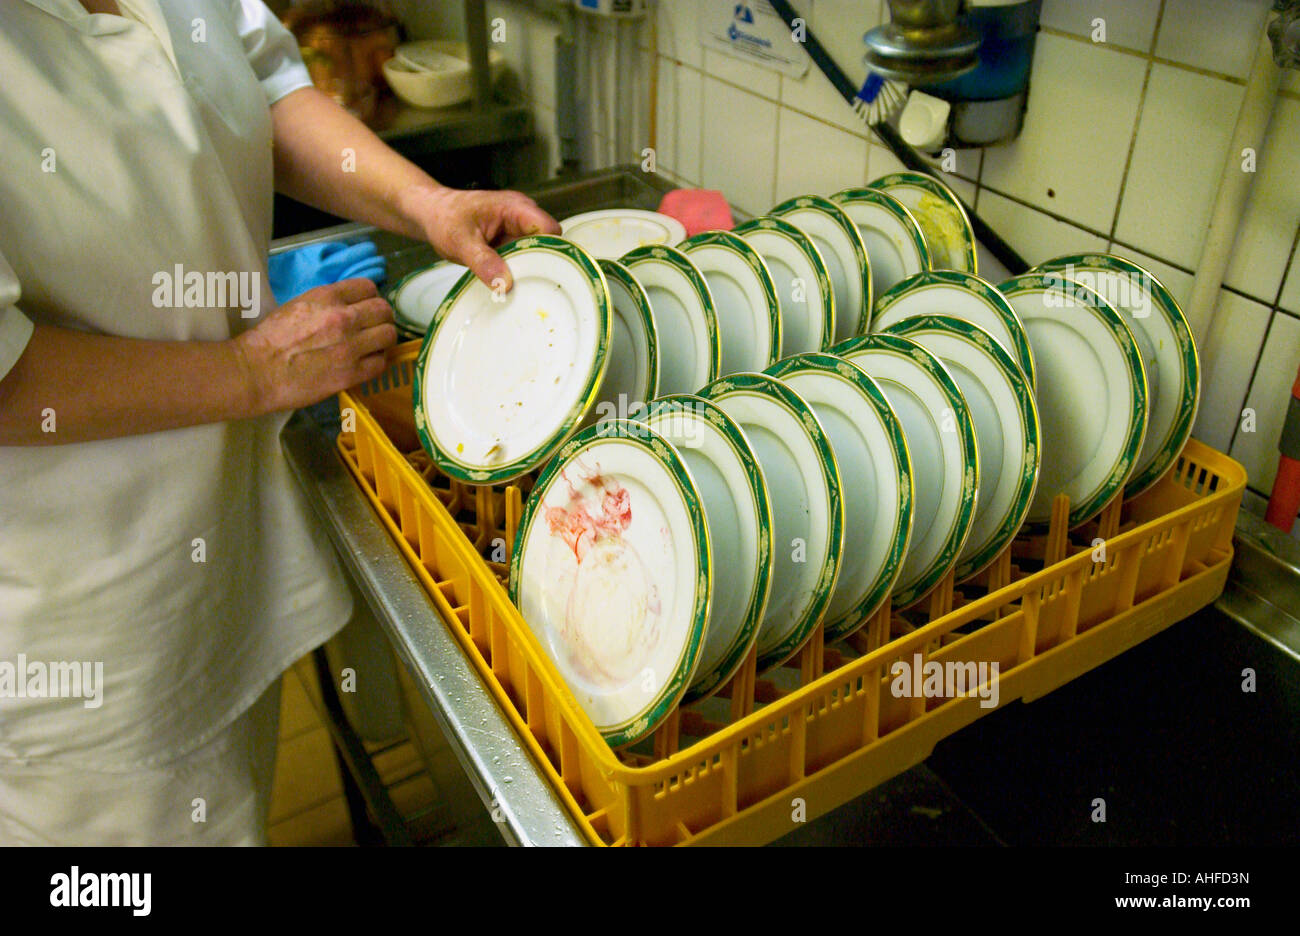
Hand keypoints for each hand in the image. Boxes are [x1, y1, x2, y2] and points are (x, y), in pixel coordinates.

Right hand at [232, 278, 395, 414]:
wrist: (256, 371)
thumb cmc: (270, 338)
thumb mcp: (299, 304)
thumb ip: (327, 303)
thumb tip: (349, 306)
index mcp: (327, 297)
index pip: (368, 286)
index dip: (370, 297)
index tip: (366, 307)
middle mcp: (343, 318)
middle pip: (384, 310)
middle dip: (381, 317)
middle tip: (374, 327)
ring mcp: (350, 346)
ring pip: (389, 335)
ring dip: (383, 340)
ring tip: (373, 346)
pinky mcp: (351, 374)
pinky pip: (381, 363)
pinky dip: (377, 362)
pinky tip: (367, 363)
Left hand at [399, 184, 560, 289]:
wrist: (432, 214)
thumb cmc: (444, 218)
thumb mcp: (460, 241)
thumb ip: (483, 261)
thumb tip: (505, 283)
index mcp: (515, 208)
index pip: (549, 229)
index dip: (550, 251)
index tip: (542, 274)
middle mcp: (522, 217)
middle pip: (548, 243)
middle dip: (541, 264)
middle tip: (529, 286)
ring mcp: (518, 230)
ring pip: (537, 253)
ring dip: (529, 269)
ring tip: (517, 285)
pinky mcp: (511, 242)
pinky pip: (524, 258)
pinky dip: (518, 270)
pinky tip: (508, 282)